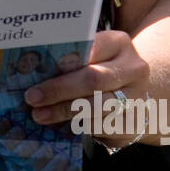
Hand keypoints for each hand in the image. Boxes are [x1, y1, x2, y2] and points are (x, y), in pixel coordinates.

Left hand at [0, 29, 150, 170]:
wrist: (139, 96)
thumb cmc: (102, 71)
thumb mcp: (94, 57)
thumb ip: (70, 59)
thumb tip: (29, 67)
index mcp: (119, 44)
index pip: (91, 46)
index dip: (63, 57)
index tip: (35, 67)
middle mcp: (133, 68)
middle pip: (93, 78)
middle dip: (59, 89)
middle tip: (32, 97)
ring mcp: (137, 97)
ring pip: (97, 106)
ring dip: (64, 111)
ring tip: (39, 115)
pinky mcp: (133, 123)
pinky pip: (101, 126)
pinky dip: (77, 126)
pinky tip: (59, 126)